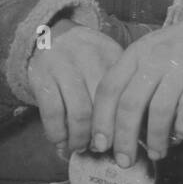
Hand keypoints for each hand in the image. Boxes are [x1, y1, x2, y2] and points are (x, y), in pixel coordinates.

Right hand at [26, 25, 124, 157]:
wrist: (50, 34)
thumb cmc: (87, 56)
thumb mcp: (110, 59)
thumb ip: (124, 85)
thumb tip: (140, 127)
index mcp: (113, 56)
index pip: (126, 94)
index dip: (127, 123)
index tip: (128, 142)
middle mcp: (90, 59)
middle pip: (105, 106)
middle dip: (106, 135)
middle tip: (105, 149)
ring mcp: (64, 69)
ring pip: (80, 114)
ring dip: (82, 139)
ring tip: (82, 148)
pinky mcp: (42, 79)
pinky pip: (53, 114)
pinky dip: (58, 134)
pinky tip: (62, 143)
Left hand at [88, 12, 182, 166]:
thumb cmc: (182, 49)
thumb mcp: (151, 55)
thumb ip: (133, 81)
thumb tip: (115, 126)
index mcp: (136, 53)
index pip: (109, 88)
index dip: (101, 120)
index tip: (100, 145)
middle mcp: (155, 58)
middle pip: (130, 103)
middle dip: (124, 138)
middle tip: (124, 161)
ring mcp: (181, 65)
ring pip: (159, 110)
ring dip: (154, 138)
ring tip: (155, 153)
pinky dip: (182, 127)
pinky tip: (180, 136)